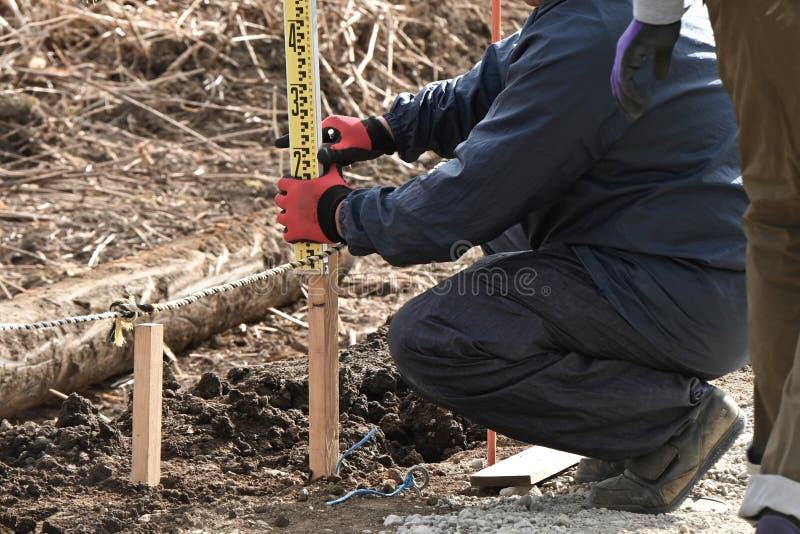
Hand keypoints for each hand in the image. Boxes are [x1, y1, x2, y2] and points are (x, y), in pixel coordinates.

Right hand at [274, 115, 394, 165]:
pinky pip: (335, 153)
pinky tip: (351, 160)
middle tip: (316, 162)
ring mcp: (338, 135)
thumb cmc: (368, 140)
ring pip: (326, 151)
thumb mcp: (349, 149)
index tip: (277, 145)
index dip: (291, 139)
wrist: (386, 137)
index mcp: (330, 125)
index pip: (306, 132)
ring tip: (347, 159)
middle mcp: (332, 128)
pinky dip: (340, 160)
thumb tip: (316, 158)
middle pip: (314, 144)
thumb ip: (333, 154)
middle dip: (316, 155)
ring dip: (333, 159)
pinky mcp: (344, 142)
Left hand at [276, 165, 350, 243]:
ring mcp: (290, 218)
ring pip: (281, 218)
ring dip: (287, 218)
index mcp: (295, 187)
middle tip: (294, 204)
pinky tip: (298, 234)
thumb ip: (329, 168)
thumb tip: (332, 159)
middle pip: (279, 200)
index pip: (282, 183)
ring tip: (296, 220)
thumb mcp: (332, 178)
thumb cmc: (336, 195)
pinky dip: (292, 235)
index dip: (286, 186)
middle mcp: (289, 202)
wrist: (340, 216)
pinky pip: (287, 235)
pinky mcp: (295, 233)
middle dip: (286, 202)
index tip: (291, 188)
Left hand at [611, 20, 680, 119]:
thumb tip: (659, 78)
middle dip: (623, 104)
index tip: (634, 108)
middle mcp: (622, 57)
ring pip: (619, 85)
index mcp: (628, 56)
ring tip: (636, 114)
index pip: (621, 80)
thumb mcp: (663, 48)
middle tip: (632, 118)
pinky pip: (625, 79)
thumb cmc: (664, 25)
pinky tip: (640, 101)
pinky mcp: (626, 56)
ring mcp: (622, 56)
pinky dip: (631, 92)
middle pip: (617, 86)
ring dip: (627, 102)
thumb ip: (660, 62)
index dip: (626, 96)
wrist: (662, 11)